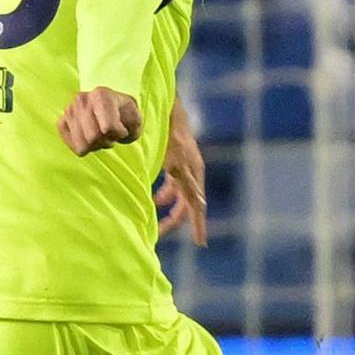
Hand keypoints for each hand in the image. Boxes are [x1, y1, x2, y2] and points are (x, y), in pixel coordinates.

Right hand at [59, 86, 146, 155]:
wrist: (112, 109)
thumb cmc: (124, 115)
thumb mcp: (136, 119)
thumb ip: (129, 126)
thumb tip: (105, 131)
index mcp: (101, 94)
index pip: (108, 128)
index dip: (119, 134)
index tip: (123, 129)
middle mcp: (82, 99)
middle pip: (94, 137)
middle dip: (107, 141)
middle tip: (111, 134)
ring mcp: (69, 110)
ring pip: (83, 145)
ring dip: (96, 146)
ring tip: (101, 136)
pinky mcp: (62, 122)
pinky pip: (74, 147)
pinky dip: (85, 148)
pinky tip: (90, 138)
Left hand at [156, 104, 209, 246]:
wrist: (168, 111)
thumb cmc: (172, 138)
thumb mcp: (178, 164)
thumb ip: (188, 185)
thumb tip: (202, 204)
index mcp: (194, 177)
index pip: (197, 207)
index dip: (198, 226)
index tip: (200, 243)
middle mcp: (192, 174)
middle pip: (186, 205)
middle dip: (174, 220)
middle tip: (160, 233)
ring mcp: (185, 169)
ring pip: (179, 195)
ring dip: (168, 207)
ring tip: (153, 213)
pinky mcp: (176, 163)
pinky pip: (173, 185)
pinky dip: (164, 193)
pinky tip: (153, 197)